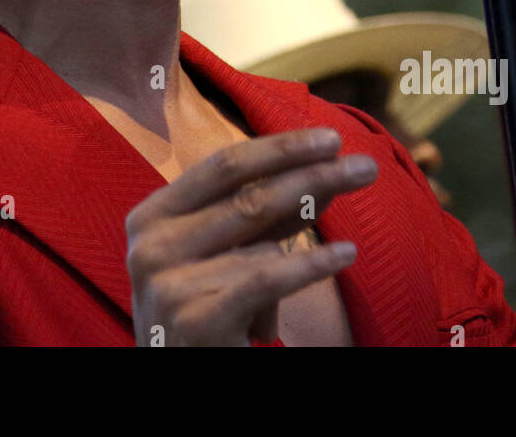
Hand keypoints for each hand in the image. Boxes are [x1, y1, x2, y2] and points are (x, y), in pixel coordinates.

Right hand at [125, 127, 377, 346]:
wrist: (179, 376)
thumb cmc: (207, 309)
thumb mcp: (228, 253)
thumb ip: (264, 214)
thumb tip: (325, 166)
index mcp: (152, 216)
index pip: (223, 166)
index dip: (280, 148)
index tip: (331, 138)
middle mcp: (151, 245)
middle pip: (248, 194)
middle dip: (312, 174)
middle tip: (364, 166)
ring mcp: (168, 284)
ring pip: (260, 240)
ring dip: (313, 217)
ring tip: (357, 197)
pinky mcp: (195, 321)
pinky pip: (266, 280)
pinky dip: (310, 264)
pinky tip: (345, 253)